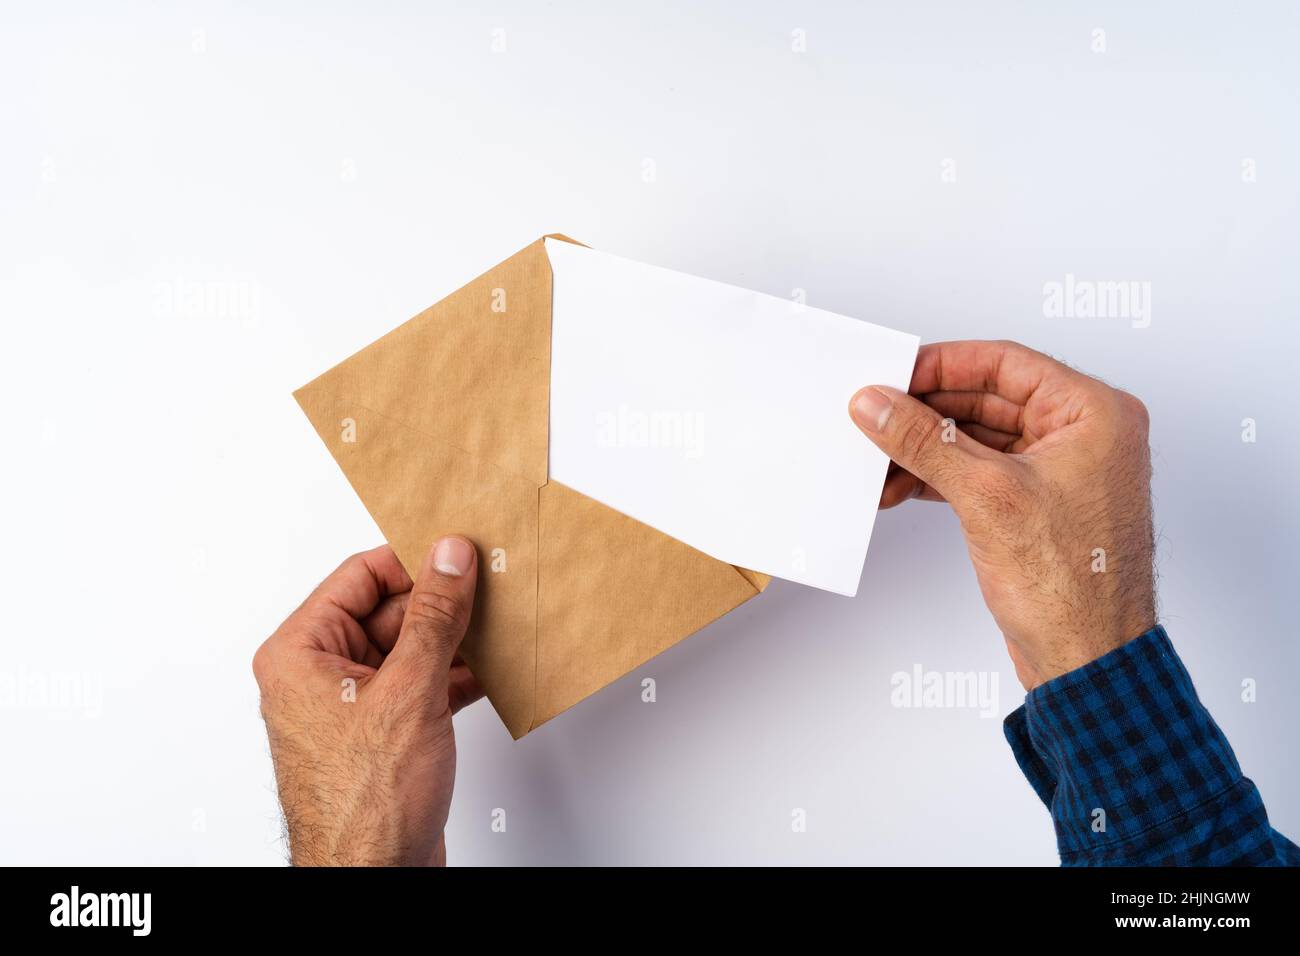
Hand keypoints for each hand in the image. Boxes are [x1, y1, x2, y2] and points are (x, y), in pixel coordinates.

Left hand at [252, 537, 482, 865]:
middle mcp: (317, 675)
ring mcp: (350, 706)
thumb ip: (433, 617)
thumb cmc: (365, 804)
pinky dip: (454, 675)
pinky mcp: (382, 732)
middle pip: (387, 611)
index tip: (459, 552)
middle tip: (490, 588)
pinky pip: (419, 683)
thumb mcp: (410, 690)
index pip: (360, 577)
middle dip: (440, 604)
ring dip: (453, 641)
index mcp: (300, 653)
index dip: (412, 562)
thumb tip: (448, 558)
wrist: (374, 875)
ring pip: (408, 648)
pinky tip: (489, 669)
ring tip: (498, 626)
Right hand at [850, 340, 1155, 689]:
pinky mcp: (1035, 505)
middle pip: (985, 400)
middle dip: (924, 413)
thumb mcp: (985, 495)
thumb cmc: (1071, 585)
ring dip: (925, 450)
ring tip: (878, 462)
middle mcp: (1082, 434)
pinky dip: (937, 477)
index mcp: (1093, 412)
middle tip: (875, 416)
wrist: (1087, 658)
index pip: (1004, 363)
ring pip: (976, 439)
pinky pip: (977, 472)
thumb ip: (924, 442)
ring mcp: (1058, 471)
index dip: (941, 365)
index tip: (892, 375)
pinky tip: (898, 486)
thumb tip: (878, 405)